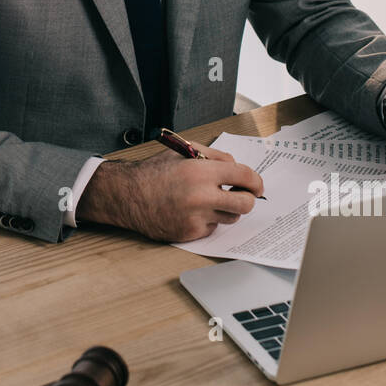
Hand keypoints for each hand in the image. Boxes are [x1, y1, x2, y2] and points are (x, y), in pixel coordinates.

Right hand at [75, 143, 264, 241]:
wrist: (128, 196)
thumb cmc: (155, 172)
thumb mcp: (183, 151)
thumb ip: (215, 157)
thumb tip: (237, 168)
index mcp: (201, 172)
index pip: (244, 177)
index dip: (255, 181)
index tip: (256, 185)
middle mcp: (201, 197)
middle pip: (245, 204)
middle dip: (248, 199)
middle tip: (242, 196)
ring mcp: (196, 218)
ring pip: (230, 218)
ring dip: (226, 209)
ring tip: (209, 200)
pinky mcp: (190, 233)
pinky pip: (212, 228)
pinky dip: (208, 220)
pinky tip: (191, 211)